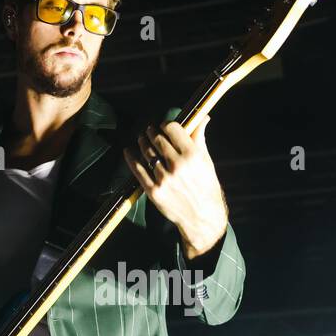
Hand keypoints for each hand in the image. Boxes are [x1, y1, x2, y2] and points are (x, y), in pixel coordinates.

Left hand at [123, 116, 227, 258]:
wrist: (203, 217)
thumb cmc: (206, 187)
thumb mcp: (206, 161)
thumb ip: (199, 138)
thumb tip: (202, 117)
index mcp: (192, 155)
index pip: (172, 129)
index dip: (166, 125)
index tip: (164, 126)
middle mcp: (177, 165)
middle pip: (157, 139)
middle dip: (152, 132)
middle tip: (150, 131)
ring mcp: (164, 178)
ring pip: (147, 153)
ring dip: (142, 143)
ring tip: (141, 139)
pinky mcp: (154, 191)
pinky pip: (138, 170)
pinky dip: (131, 158)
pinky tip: (128, 151)